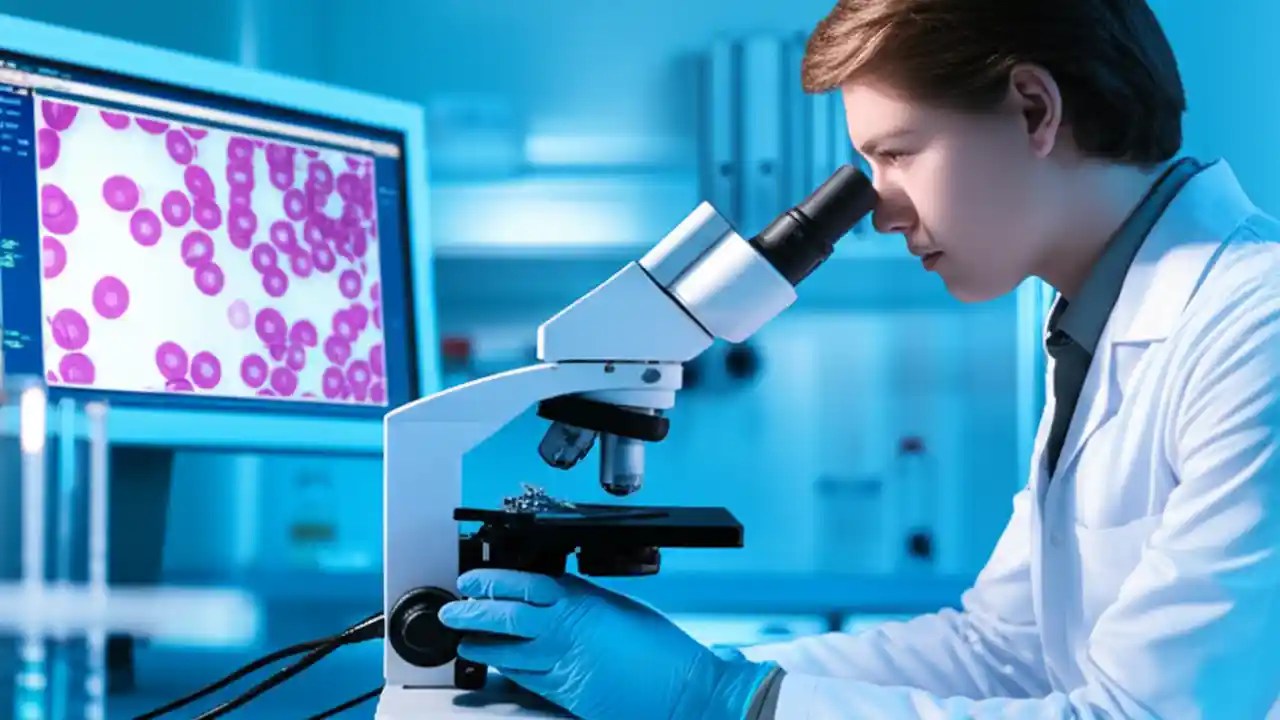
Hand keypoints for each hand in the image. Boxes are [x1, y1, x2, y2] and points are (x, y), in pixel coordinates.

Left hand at [437, 569, 774, 719]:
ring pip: (507, 652)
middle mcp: (567, 629)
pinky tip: (497, 666)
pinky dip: (507, 669)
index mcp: (582, 600)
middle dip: (472, 612)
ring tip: (465, 641)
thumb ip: (581, 601)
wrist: (682, 689)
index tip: (474, 580)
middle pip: (505, 616)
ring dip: (481, 644)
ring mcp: (563, 663)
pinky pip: (526, 678)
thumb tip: (553, 598)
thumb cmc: (659, 649)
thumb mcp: (617, 608)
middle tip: (453, 610)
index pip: (523, 584)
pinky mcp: (566, 693)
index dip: (492, 581)